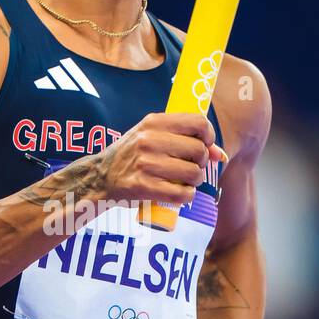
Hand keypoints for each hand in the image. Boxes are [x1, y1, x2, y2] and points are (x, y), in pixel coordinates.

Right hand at [95, 112, 228, 206]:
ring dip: (195, 182)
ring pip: (194, 174)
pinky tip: (180, 193)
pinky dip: (186, 197)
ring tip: (185, 181)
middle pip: (199, 150)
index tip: (205, 145)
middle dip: (201, 163)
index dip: (209, 135)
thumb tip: (219, 155)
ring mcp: (146, 163)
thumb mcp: (152, 136)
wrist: (100, 177)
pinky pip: (182, 194)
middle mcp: (149, 140)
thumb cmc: (133, 155)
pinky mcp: (143, 187)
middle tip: (191, 167)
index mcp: (153, 121)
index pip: (198, 122)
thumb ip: (184, 139)